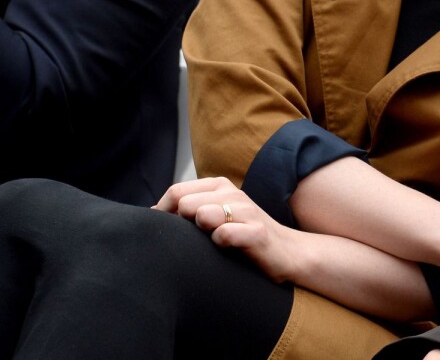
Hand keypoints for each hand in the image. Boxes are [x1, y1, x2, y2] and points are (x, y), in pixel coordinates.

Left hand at [155, 177, 300, 282]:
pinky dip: (219, 244)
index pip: (176, 191)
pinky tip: (226, 250)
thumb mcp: (217, 216)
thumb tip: (152, 214)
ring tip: (210, 244)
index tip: (165, 232)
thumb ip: (191, 209)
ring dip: (200, 233)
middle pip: (185, 204)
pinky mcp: (257, 233)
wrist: (287, 252)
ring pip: (203, 214)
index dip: (162, 214)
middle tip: (193, 242)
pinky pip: (224, 235)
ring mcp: (246, 212)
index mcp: (220, 186)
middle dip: (181, 225)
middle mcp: (233, 193)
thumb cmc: (244, 236)